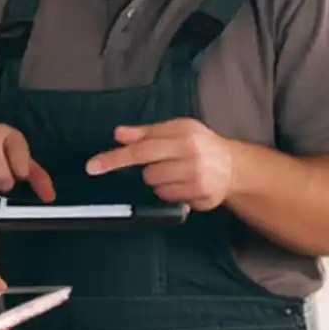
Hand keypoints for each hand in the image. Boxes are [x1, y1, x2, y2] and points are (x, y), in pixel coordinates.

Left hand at [85, 118, 234, 210]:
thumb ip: (147, 132)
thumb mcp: (177, 129)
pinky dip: (172, 193)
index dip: (115, 158)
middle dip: (151, 169)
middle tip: (166, 162)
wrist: (234, 166)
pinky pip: (170, 200)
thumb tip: (119, 133)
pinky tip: (186, 184)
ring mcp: (198, 181)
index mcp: (183, 138)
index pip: (141, 148)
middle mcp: (192, 159)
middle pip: (148, 173)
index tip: (94, 166)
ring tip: (178, 173)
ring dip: (161, 183)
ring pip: (157, 189)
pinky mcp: (202, 199)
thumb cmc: (202, 144)